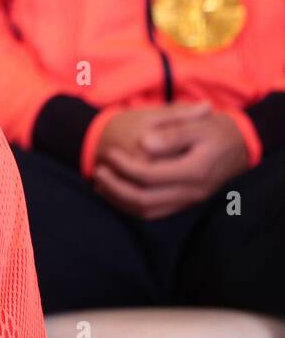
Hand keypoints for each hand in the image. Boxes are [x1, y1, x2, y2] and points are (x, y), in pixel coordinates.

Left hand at [93, 106, 249, 220]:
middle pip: (145, 199)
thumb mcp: (197, 124)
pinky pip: (154, 213)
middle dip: (116, 188)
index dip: (125, 166)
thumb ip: (172, 133)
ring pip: (148, 211)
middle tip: (98, 172)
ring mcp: (188, 200)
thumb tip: (145, 143)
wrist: (239, 145)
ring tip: (101, 183)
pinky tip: (116, 194)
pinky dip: (131, 206)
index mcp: (194, 170)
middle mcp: (192, 191)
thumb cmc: (215, 130)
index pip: (150, 175)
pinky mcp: (184, 203)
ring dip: (120, 200)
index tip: (109, 153)